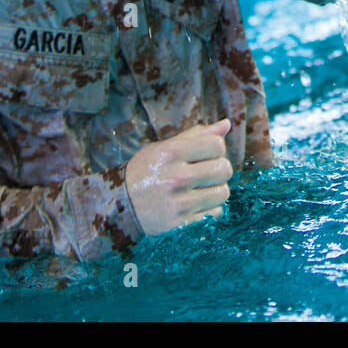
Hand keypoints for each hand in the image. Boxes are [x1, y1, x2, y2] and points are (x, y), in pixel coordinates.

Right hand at [124, 119, 232, 234]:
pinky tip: (196, 203)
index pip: (216, 145)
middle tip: (206, 172)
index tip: (206, 154)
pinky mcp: (181, 223)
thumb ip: (196, 136)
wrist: (120, 205)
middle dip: (219, 169)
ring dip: (216, 189)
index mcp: (171, 153)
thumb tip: (226, 124)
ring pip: (223, 192)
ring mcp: (179, 202)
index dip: (216, 148)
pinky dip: (210, 208)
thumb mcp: (164, 147)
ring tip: (201, 188)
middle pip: (224, 169)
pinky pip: (215, 212)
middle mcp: (176, 177)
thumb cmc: (146, 170)